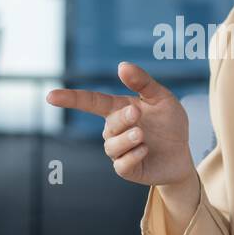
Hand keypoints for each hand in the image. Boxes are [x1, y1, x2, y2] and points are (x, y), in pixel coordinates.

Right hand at [45, 62, 195, 189]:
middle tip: (138, 113)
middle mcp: (114, 130)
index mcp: (118, 109)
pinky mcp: (126, 169)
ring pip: (111, 146)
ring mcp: (118, 151)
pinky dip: (133, 156)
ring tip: (143, 135)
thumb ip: (143, 83)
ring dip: (127, 138)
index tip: (51, 96)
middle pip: (109, 124)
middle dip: (123, 119)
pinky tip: (146, 150)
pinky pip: (121, 165)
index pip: (90, 102)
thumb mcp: (162, 98)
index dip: (71, 99)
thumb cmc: (170, 123)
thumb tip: (122, 65)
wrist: (182, 154)